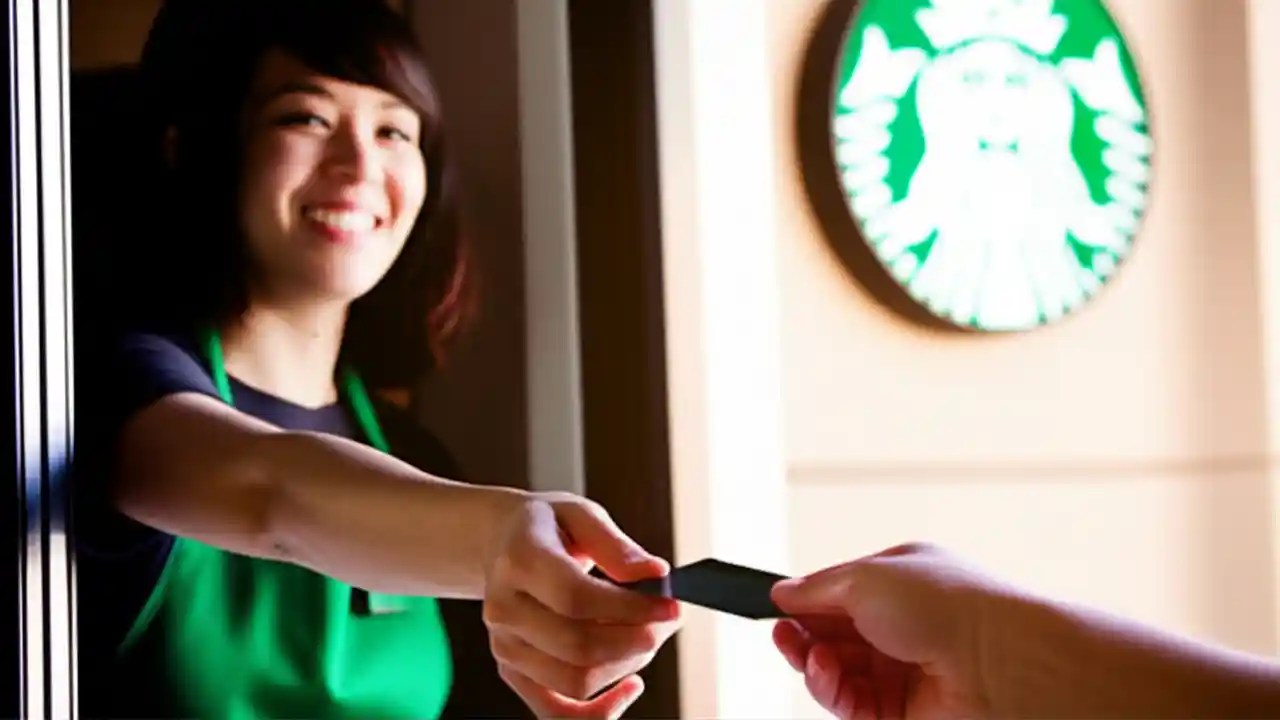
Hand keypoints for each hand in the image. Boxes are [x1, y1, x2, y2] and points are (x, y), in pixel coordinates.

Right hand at [482, 492, 681, 717]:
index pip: (576, 598)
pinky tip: (630, 685)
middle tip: (667, 622)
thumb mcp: (581, 513)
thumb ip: (616, 545)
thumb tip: (654, 575)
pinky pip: (556, 714)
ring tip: (647, 637)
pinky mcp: (512, 672)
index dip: (630, 609)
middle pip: (578, 647)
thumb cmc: (548, 527)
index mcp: (519, 560)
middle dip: (637, 640)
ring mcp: (505, 645)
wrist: (502, 543)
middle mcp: (504, 608)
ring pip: (575, 682)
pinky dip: (600, 711)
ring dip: (626, 666)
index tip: (670, 607)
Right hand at [770, 543, 1009, 719]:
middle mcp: (900, 627)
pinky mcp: (900, 713)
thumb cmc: (947, 604)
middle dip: (801, 634)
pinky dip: (828, 688)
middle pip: (832, 636)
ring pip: (836, 672)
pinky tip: (821, 670)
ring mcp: (901, 671)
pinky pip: (850, 703)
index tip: (776, 607)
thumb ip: (817, 588)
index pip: (838, 594)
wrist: (1001, 660)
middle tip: (781, 634)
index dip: (805, 602)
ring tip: (807, 654)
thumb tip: (782, 592)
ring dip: (812, 663)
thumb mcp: (867, 577)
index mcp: (899, 583)